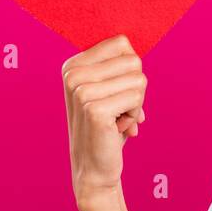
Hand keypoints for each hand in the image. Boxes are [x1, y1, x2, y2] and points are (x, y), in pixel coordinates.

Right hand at [63, 34, 146, 206]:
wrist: (94, 168)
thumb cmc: (108, 126)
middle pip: (134, 61)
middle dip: (135, 88)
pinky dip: (135, 115)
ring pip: (139, 80)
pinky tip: (118, 128)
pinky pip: (137, 98)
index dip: (130, 69)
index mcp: (73, 65)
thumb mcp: (110, 90)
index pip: (122, 43)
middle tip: (118, 109)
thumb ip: (121, 68)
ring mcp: (81, 91)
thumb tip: (137, 57)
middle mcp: (73, 75)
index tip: (116, 92)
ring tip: (117, 119)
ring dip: (136, 104)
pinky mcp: (94, 109)